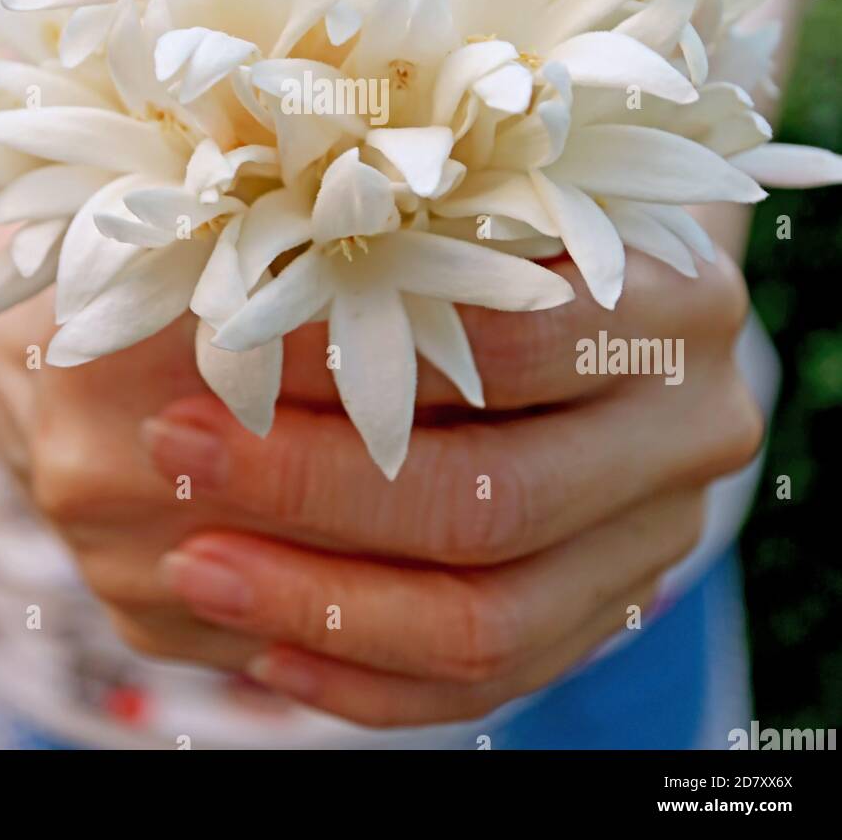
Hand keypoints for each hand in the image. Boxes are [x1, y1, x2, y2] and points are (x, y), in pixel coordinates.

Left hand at [141, 249, 762, 726]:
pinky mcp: (611, 606)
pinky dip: (371, 675)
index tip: (225, 346)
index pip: (508, 346)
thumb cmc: (519, 213)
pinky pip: (491, 680)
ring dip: (325, 607)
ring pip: (493, 622)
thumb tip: (229, 271)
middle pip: (498, 501)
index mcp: (680, 302)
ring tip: (201, 570)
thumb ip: (392, 237)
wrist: (612, 286)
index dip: (358, 355)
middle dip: (317, 490)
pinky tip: (269, 647)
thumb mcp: (474, 196)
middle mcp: (696, 428)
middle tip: (180, 453)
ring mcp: (661, 535)